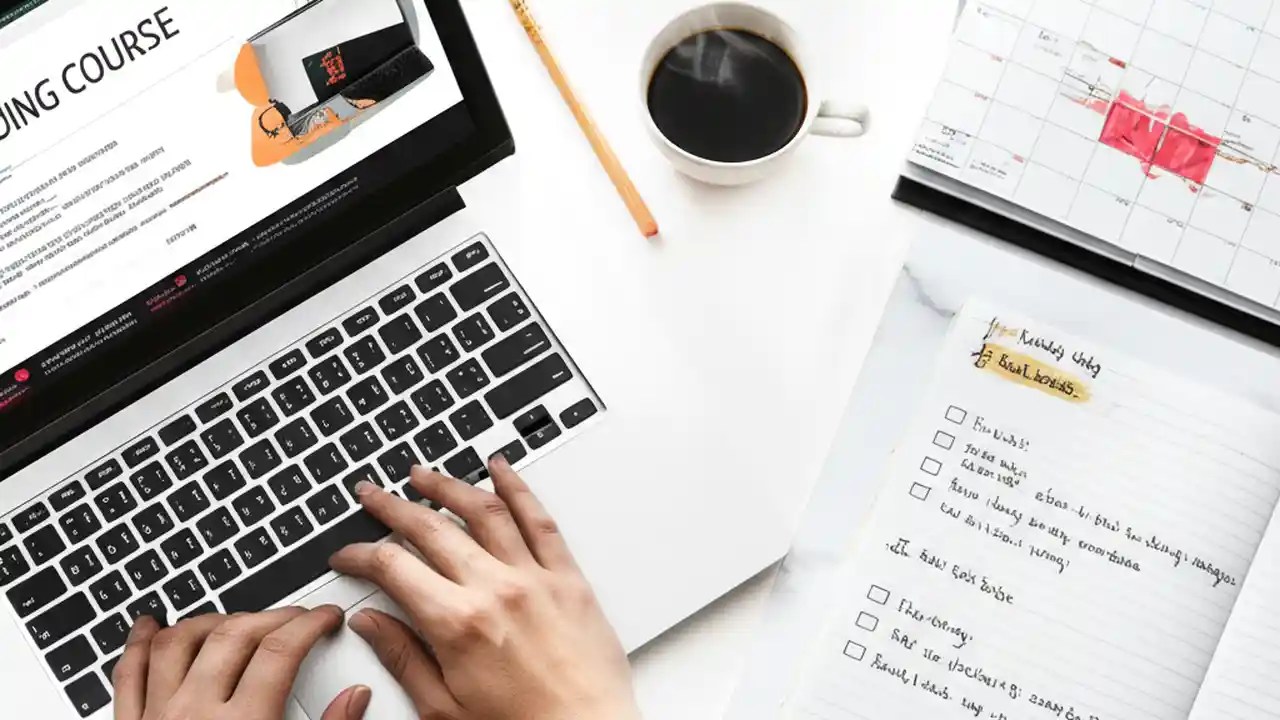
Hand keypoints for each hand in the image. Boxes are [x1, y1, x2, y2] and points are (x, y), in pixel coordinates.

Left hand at [113, 607, 370, 719]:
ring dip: (209, 621)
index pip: (280, 650)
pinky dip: (138, 644)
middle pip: (233, 636)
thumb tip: (355, 698)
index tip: (323, 619)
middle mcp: (194, 715)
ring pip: (177, 643)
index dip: (308, 624)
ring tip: (235, 620)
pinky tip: (150, 628)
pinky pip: (127, 675)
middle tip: (293, 619)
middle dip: (270, 617)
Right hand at [329, 457, 640, 719]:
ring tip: (422, 474)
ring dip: (448, 486)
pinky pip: (540, 520)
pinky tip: (501, 471)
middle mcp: (496, 590)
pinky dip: (518, 489)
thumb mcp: (444, 708)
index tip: (348, 554)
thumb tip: (369, 622)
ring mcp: (535, 578)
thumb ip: (403, 657)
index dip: (361, 554)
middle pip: (432, 529)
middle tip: (371, 494)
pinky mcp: (568, 577)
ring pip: (484, 511)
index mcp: (458, 624)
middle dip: (393, 506)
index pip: (394, 568)